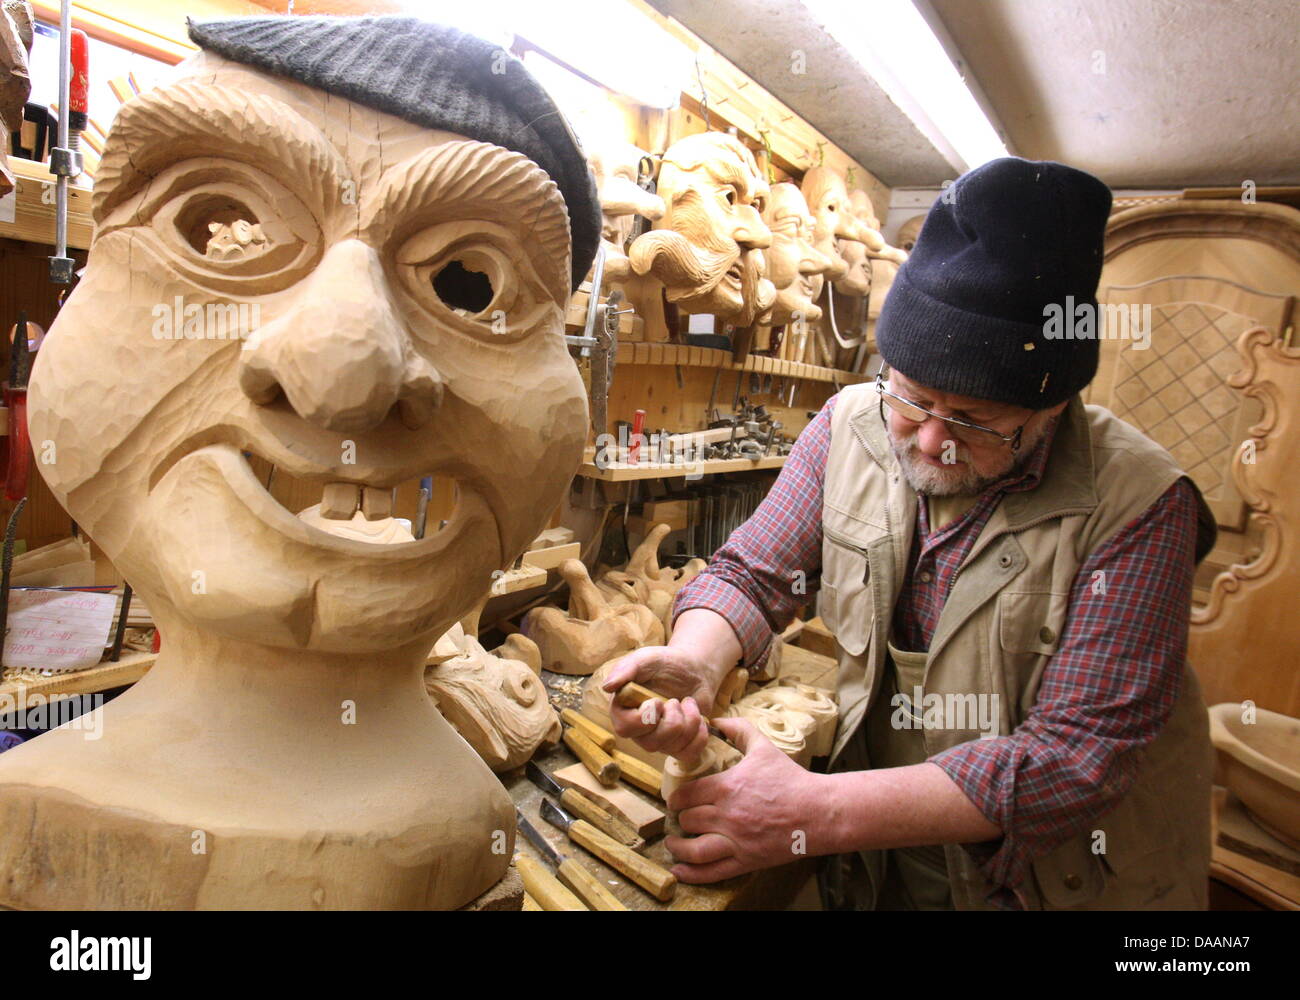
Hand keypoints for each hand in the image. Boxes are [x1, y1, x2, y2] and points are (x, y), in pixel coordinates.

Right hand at [602, 645, 716, 758]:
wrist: (694, 669)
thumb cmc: (666, 663)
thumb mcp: (646, 658)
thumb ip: (626, 669)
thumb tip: (607, 686)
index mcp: (624, 710)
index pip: (624, 729)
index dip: (645, 718)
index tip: (657, 700)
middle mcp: (639, 730)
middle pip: (650, 744)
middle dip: (672, 720)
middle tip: (676, 700)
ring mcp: (660, 741)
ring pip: (672, 748)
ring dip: (689, 721)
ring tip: (688, 702)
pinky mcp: (679, 745)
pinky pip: (689, 755)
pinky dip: (700, 736)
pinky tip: (699, 718)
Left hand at [665, 716, 828, 882]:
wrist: (818, 811)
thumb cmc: (791, 779)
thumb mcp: (764, 748)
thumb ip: (739, 730)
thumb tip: (717, 721)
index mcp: (727, 787)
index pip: (687, 795)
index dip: (677, 799)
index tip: (676, 801)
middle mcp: (727, 815)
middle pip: (688, 820)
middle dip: (682, 819)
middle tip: (682, 819)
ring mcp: (736, 840)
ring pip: (694, 848)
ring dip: (678, 847)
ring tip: (674, 845)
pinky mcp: (746, 860)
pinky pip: (712, 871)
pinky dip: (692, 873)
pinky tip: (680, 871)